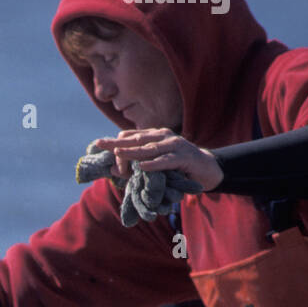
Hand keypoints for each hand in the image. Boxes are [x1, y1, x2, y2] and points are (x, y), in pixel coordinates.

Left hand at [90, 128, 223, 190]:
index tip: (101, 148)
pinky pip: (166, 160)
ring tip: (118, 154)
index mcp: (155, 136)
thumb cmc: (178, 167)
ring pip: (149, 148)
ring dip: (133, 152)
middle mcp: (163, 136)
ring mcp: (174, 145)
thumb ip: (136, 166)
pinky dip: (154, 164)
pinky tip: (142, 166)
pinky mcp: (183, 157)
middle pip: (136, 139)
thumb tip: (112, 170)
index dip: (116, 143)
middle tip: (100, 144)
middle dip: (118, 144)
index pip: (130, 136)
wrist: (206, 169)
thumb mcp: (154, 166)